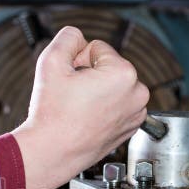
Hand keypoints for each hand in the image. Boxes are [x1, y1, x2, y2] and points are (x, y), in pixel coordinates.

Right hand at [13, 26, 149, 188]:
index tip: (70, 79)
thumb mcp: (51, 61)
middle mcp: (137, 93)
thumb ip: (67, 37)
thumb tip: (77, 36)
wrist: (52, 152)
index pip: (98, 48)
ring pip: (112, 86)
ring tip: (80, 107)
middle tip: (73, 95)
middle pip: (108, 66)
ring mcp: (136, 113)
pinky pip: (117, 105)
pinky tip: (87, 118)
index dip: (78, 59)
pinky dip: (103, 108)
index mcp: (124, 74)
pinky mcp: (130, 127)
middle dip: (90, 75)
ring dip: (97, 91)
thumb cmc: (53, 114)